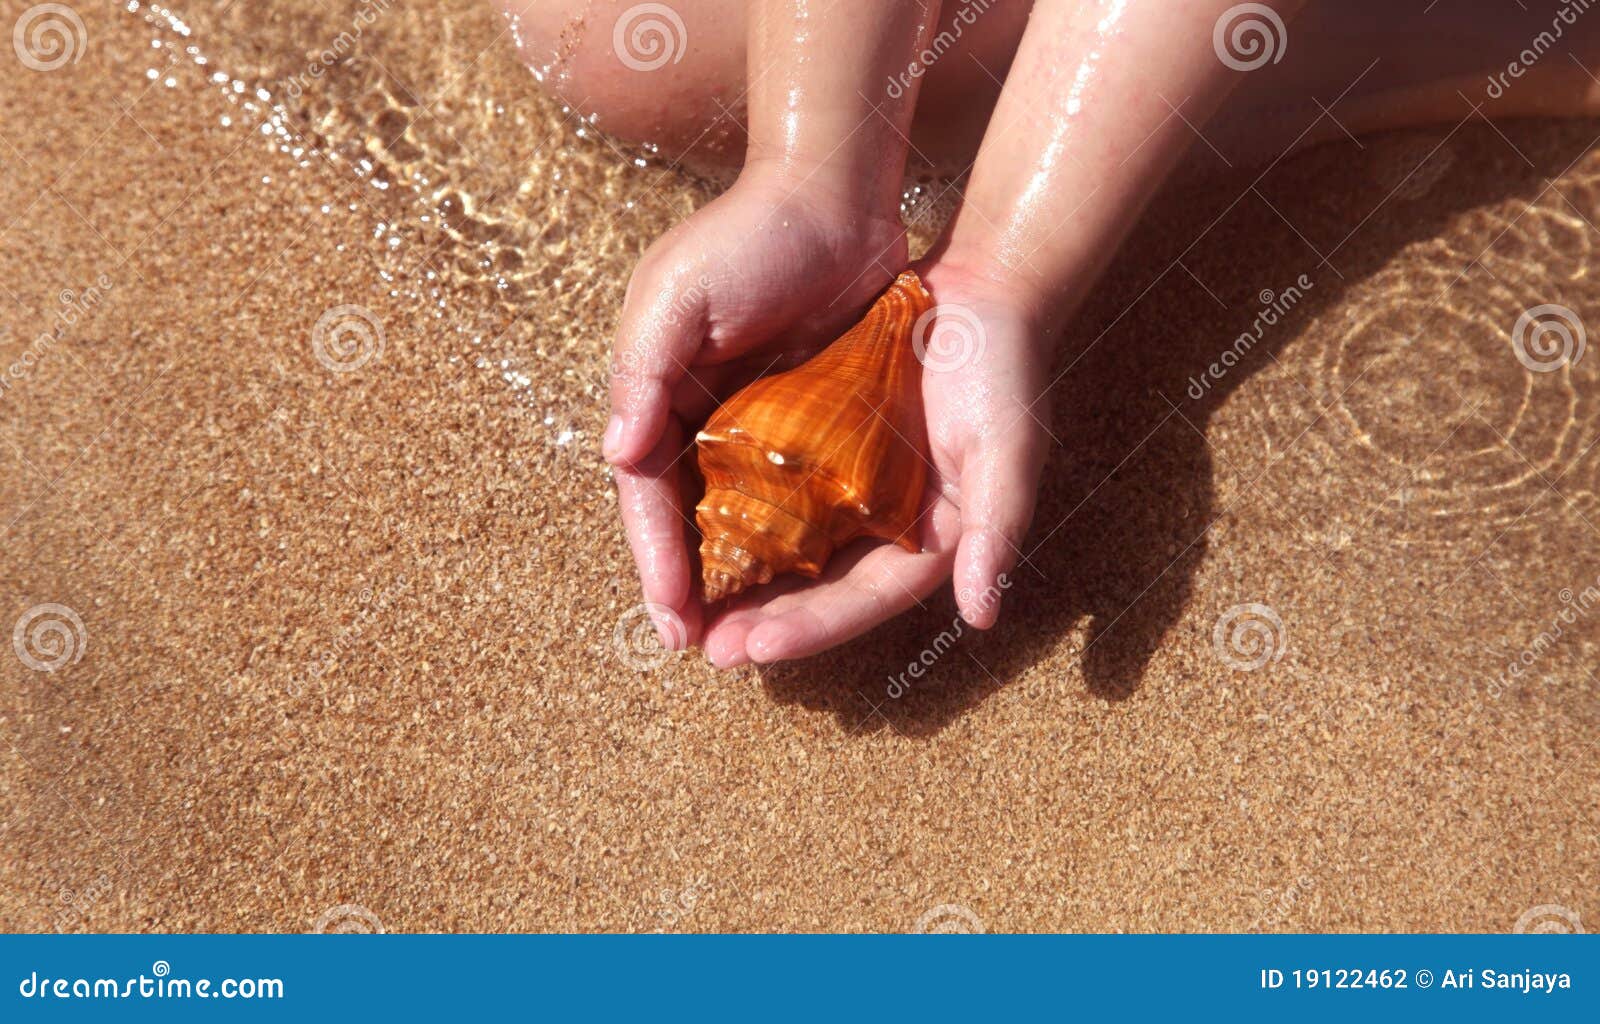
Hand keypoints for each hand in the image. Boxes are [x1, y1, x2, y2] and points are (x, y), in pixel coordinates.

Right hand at [604, 166, 909, 650]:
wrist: (833, 195)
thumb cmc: (746, 239)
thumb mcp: (678, 298)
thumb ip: (643, 374)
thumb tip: (617, 457)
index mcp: (656, 395)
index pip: (649, 496)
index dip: (656, 559)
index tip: (671, 624)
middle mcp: (696, 415)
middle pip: (687, 519)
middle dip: (688, 585)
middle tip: (703, 650)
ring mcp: (751, 419)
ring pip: (737, 517)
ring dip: (736, 576)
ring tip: (747, 636)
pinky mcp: (807, 416)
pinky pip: (791, 493)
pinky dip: (787, 538)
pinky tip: (799, 582)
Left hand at [701, 258, 1053, 666]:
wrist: (982, 291)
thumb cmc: (1004, 369)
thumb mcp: (1007, 448)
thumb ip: (997, 531)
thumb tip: (982, 617)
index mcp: (933, 540)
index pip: (867, 598)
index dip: (814, 628)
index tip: (756, 650)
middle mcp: (889, 527)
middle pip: (821, 590)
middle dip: (766, 623)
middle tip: (709, 650)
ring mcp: (857, 493)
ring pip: (793, 553)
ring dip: (746, 584)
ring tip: (690, 614)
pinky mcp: (829, 454)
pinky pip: (780, 499)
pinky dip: (744, 520)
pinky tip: (698, 535)